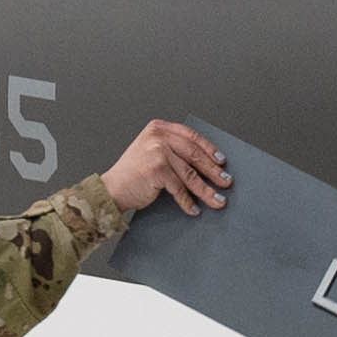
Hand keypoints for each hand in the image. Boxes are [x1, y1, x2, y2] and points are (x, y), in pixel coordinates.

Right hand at [101, 119, 229, 217]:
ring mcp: (157, 151)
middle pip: (194, 155)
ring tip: (217, 200)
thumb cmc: (132, 173)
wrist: (110, 189)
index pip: (191, 136)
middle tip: (226, 182)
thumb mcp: (151, 151)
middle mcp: (158, 136)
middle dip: (213, 171)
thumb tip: (205, 163)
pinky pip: (179, 188)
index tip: (221, 161)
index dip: (209, 149)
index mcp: (158, 127)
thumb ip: (172, 149)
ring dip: (206, 190)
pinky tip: (194, 209)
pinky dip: (188, 201)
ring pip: (190, 174)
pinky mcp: (157, 169)